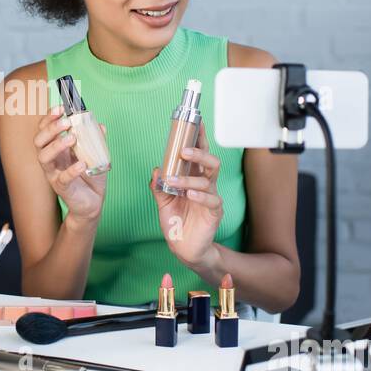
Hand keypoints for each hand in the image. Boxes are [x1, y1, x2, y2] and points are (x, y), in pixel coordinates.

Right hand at [33, 105, 107, 222]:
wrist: (93, 201)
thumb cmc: (90, 176)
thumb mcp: (95, 153)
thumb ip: (95, 139)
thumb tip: (99, 124)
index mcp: (56, 148)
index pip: (44, 129)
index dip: (49, 118)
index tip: (61, 108)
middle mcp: (51, 159)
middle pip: (38, 141)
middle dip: (50, 128)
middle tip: (67, 123)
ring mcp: (54, 173)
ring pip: (43, 157)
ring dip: (56, 145)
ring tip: (72, 138)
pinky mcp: (62, 188)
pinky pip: (62, 178)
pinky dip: (71, 170)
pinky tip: (82, 164)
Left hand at [150, 120, 223, 271]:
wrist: (183, 248)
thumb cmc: (176, 222)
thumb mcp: (162, 201)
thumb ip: (158, 186)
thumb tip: (156, 169)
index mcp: (193, 178)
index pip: (198, 154)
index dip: (198, 138)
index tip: (195, 122)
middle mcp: (204, 184)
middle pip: (210, 161)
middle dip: (199, 152)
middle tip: (184, 151)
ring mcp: (211, 198)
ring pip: (208, 180)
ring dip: (189, 178)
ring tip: (174, 181)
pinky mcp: (214, 212)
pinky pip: (211, 200)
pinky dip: (199, 196)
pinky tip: (189, 195)